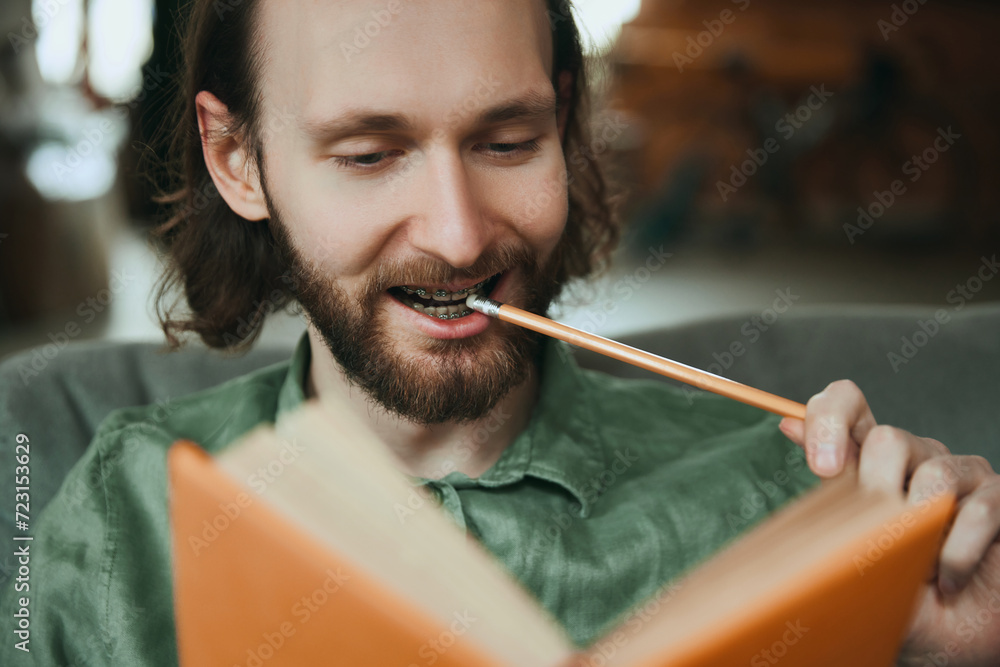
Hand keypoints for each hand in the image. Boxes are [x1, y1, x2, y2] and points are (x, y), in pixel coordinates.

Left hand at [779, 380, 999, 666]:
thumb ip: (828, 482)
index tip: (823, 468)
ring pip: (932, 473)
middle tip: (876, 538)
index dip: (830, 419)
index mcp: (869, 458)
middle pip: (887, 438)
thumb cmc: (894, 588)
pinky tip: (946, 579)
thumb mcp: (850, 540)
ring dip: (919, 532)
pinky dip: (955, 553)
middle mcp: (913, 456)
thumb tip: (788, 423)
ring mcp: (958, 473)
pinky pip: (977, 511)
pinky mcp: (997, 497)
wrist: (946, 633)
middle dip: (876, 492)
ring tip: (915, 568)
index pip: (847, 403)